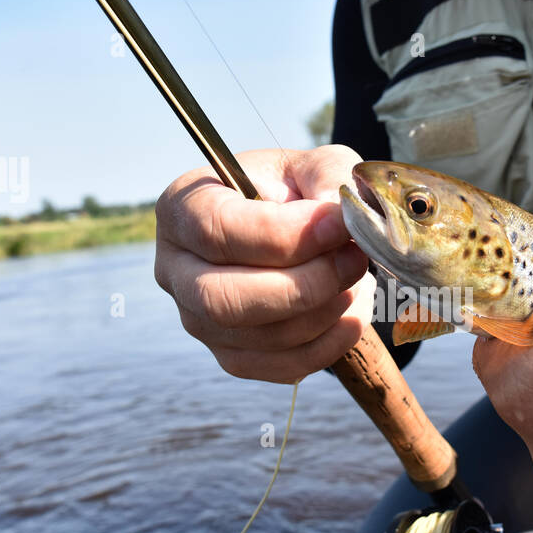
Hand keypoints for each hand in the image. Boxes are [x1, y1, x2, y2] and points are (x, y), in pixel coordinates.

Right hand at [155, 146, 371, 383]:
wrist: (301, 234)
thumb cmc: (299, 193)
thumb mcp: (315, 166)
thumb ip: (332, 179)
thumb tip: (344, 218)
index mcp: (182, 209)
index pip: (217, 231)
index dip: (283, 235)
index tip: (338, 226)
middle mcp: (175, 270)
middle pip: (222, 299)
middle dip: (303, 285)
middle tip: (354, 259)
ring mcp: (199, 320)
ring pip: (257, 337)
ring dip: (322, 313)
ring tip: (357, 279)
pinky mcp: (233, 356)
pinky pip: (279, 366)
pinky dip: (327, 346)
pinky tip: (353, 314)